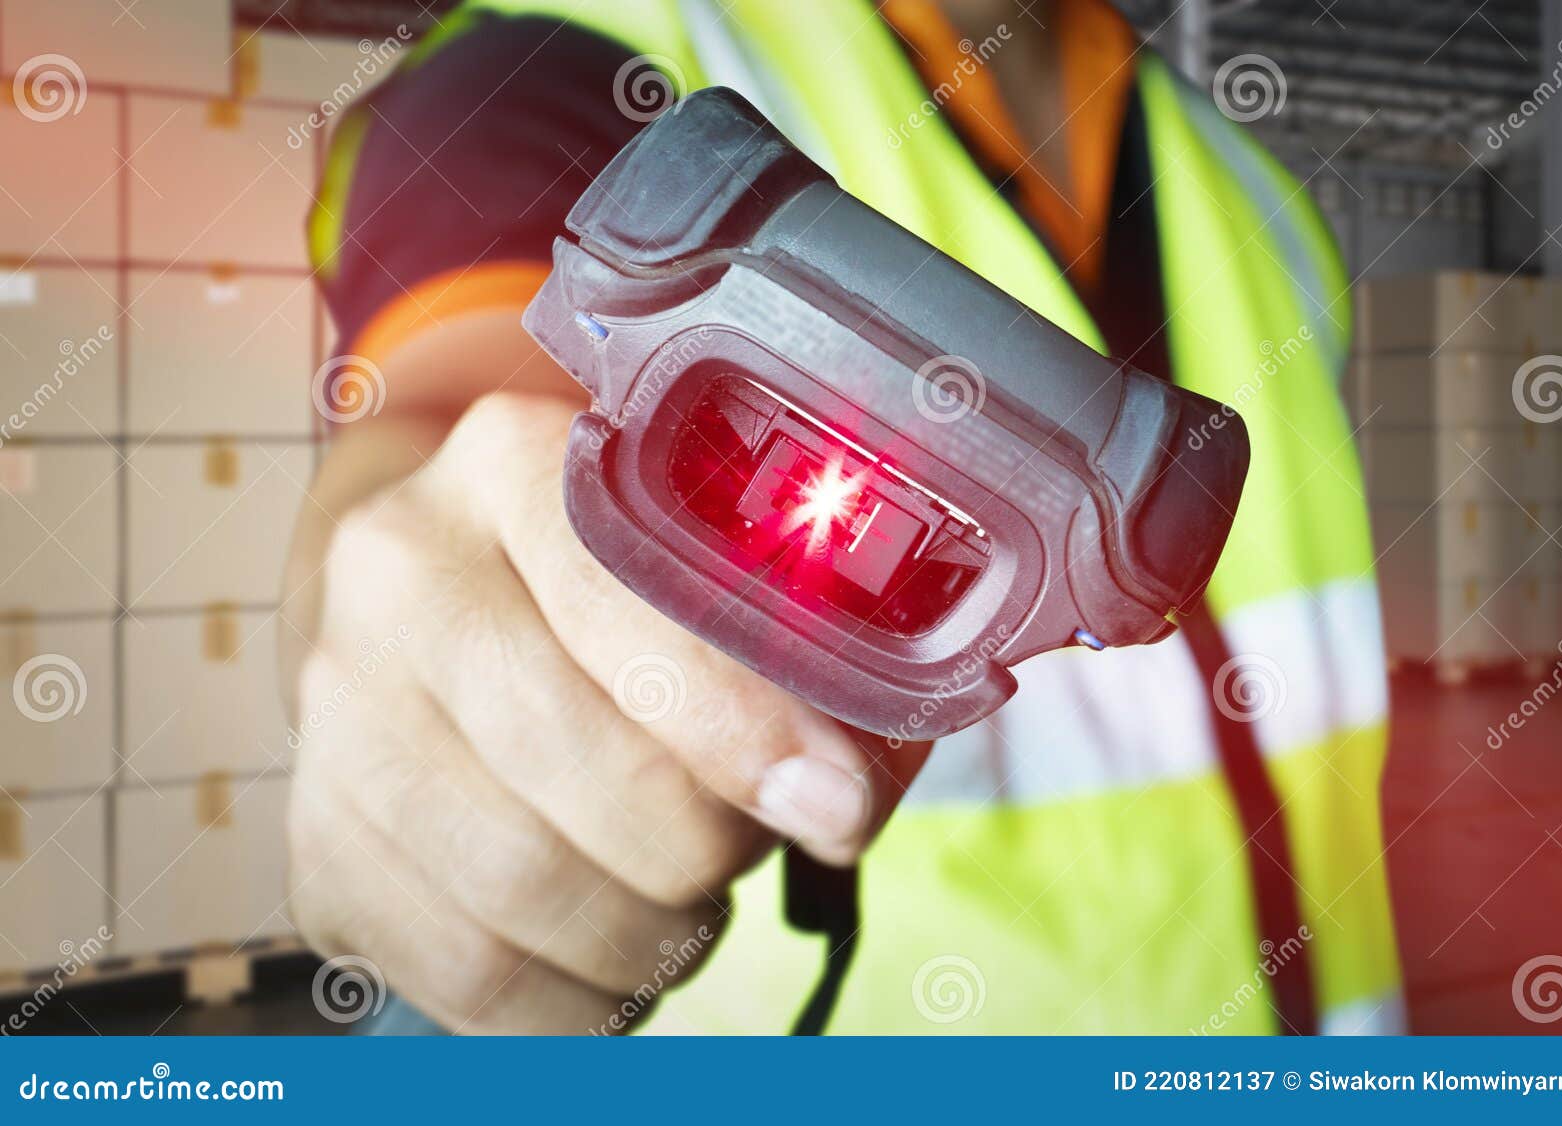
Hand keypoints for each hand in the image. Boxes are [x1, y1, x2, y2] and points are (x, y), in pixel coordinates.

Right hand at [280, 392, 930, 1032]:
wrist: (426, 599)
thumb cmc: (608, 589)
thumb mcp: (692, 554)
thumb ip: (795, 635)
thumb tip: (858, 787)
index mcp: (511, 463)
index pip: (635, 614)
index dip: (750, 729)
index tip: (838, 809)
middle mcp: (400, 570)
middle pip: (588, 769)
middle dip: (710, 845)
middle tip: (750, 848)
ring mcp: (339, 708)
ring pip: (524, 888)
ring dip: (651, 933)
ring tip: (688, 905)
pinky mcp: (317, 837)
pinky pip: (463, 972)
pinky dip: (575, 1004)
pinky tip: (620, 969)